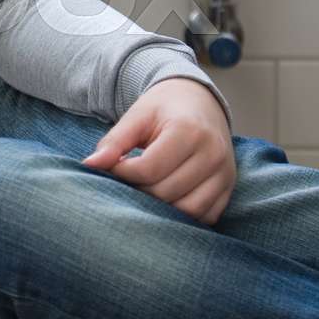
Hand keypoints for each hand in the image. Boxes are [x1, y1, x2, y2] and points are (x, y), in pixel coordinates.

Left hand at [81, 77, 235, 225]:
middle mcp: (213, 153)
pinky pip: (206, 216)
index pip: (149, 170)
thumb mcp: (137, 117)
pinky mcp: (229, 187)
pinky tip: (166, 201)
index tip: (115, 166)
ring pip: (188, 210)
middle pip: (166, 193)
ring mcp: (225, 173)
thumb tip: (89, 165)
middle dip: (139, 192)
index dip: (123, 173)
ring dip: (161, 209)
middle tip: (127, 181)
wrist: (199, 102)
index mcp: (188, 130)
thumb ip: (114, 141)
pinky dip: (184, 216)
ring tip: (145, 191)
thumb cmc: (163, 110)